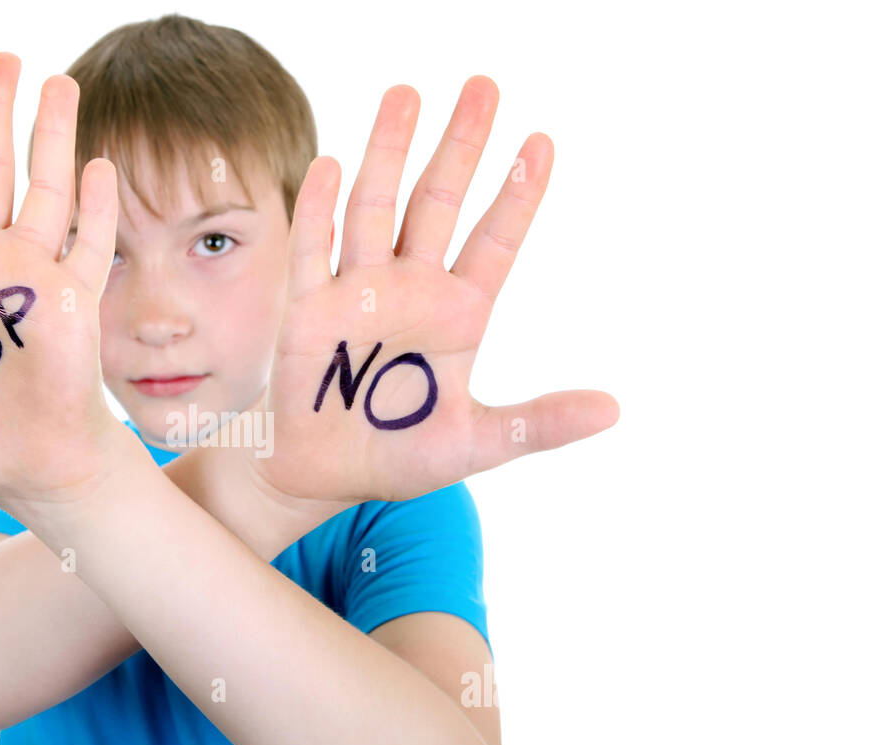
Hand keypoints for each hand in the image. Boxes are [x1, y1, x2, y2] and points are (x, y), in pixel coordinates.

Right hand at [252, 77, 618, 505]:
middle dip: (461, 147)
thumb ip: (538, 422)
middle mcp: (411, 290)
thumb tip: (614, 409)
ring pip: (376, 209)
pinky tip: (331, 165)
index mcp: (457, 315)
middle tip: (483, 87)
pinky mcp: (310, 310)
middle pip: (438, 203)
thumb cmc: (398, 458)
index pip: (495, 241)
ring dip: (390, 153)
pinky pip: (315, 252)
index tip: (542, 143)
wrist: (322, 478)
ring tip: (406, 93)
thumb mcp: (477, 443)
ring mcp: (359, 293)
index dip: (517, 194)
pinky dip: (320, 211)